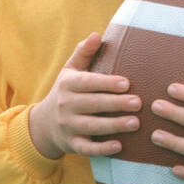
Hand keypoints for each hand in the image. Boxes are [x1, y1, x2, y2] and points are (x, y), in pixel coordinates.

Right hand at [28, 32, 140, 159]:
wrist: (44, 124)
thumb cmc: (67, 91)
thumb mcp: (70, 71)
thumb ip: (84, 52)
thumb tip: (97, 34)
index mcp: (68, 84)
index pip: (87, 83)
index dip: (106, 83)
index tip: (127, 83)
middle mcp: (65, 105)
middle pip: (92, 104)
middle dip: (115, 104)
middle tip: (139, 103)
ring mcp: (68, 126)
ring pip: (91, 127)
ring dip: (114, 126)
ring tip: (136, 123)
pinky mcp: (72, 145)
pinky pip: (87, 149)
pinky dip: (102, 149)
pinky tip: (119, 146)